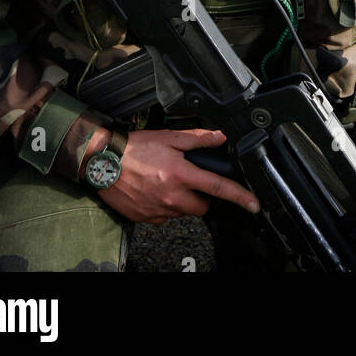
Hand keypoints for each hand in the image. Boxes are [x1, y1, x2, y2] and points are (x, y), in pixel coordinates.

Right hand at [91, 127, 259, 223]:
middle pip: (201, 207)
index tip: (253, 204)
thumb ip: (197, 139)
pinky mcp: (146, 219)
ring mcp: (158, 211)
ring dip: (181, 200)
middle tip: (189, 180)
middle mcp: (171, 196)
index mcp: (181, 175)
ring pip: (182, 212)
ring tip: (166, 181)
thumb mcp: (169, 137)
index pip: (217, 188)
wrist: (102, 162)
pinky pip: (164, 217)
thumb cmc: (134, 148)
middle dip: (201, 196)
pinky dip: (164, 206)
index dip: (239, 196)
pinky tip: (154, 191)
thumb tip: (219, 137)